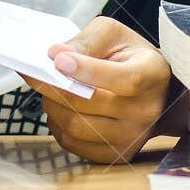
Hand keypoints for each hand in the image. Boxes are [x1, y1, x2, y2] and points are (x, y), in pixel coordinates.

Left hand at [22, 16, 170, 163]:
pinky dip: (58, 124)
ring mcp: (131, 137)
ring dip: (53, 106)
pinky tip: (61, 108)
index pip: (125, 79)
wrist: (152, 91)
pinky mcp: (114, 154)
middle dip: (54, 86)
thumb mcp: (114, 34)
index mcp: (153, 75)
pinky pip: (73, 143)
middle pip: (90, 104)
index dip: (89, 70)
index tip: (59, 60)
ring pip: (76, 126)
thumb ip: (87, 41)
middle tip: (36, 72)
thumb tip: (57, 55)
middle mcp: (147, 111)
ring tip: (51, 90)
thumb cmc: (130, 57)